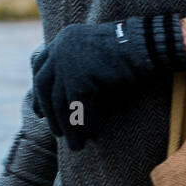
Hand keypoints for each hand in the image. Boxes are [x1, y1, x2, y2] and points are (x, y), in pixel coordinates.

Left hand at [31, 14, 185, 148]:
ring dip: (68, 127)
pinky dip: (87, 123)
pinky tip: (95, 135)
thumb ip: (79, 70)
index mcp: (63, 40)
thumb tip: (67, 102)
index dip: (38, 93)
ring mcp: (67, 61)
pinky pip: (78, 107)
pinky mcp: (79, 76)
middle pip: (45, 87)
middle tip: (57, 134)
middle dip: (50, 113)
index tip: (39, 112)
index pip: (40, 68)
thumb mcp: (96, 57)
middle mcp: (60, 48)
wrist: (147, 44)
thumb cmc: (129, 53)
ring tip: (76, 146)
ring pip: (60, 102)